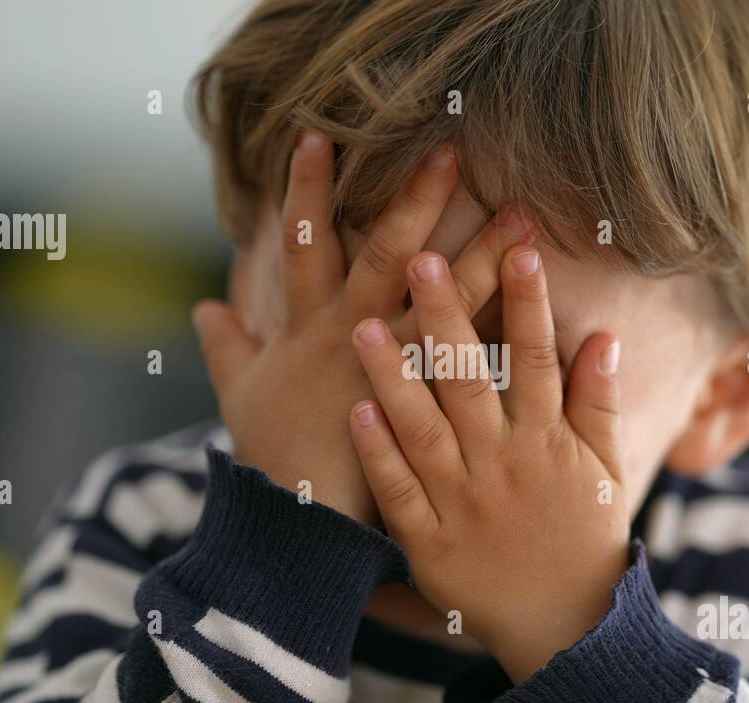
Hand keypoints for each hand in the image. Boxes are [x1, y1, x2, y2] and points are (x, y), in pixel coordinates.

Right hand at [192, 131, 532, 522]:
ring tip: (520, 217)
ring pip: (443, 304)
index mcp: (307, 327)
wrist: (298, 521)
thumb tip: (206, 308)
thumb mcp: (239, 396)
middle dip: (414, 201)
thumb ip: (227, 348)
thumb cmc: (271, 457)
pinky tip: (542, 311)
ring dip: (483, 257)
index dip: (308, 188)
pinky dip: (508, 337)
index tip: (318, 133)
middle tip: (448, 150)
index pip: (305, 242)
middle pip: (384, 256)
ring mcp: (393, 371)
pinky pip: (474, 364)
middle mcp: (351, 336)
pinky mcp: (428, 408)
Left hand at [347, 244, 630, 681]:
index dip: (527, 302)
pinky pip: (399, 492)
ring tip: (363, 326)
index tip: (517, 246)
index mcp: (546, 444)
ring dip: (395, 377)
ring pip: (424, 429)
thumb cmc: (584, 538)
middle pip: (469, 380)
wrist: (566, 626)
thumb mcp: (605, 470)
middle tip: (421, 258)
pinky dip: (380, 454)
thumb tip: (604, 336)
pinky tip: (356, 412)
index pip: (535, 360)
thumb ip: (599, 404)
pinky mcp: (429, 541)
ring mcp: (462, 502)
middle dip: (446, 317)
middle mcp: (502, 465)